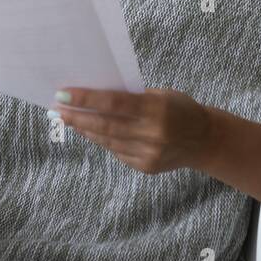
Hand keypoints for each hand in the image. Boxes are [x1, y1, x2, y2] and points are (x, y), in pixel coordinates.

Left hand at [51, 87, 215, 173]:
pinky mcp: (145, 167)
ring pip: (106, 140)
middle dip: (76, 116)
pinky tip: (88, 131)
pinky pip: (115, 151)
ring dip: (84, 129)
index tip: (62, 93)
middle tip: (56, 109)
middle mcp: (153, 133)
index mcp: (157, 108)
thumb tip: (92, 95)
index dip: (85, 98)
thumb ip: (130, 97)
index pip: (113, 102)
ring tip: (68, 118)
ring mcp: (149, 153)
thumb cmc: (179, 108)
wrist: (204, 140)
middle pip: (104, 125)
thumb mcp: (159, 95)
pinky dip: (100, 140)